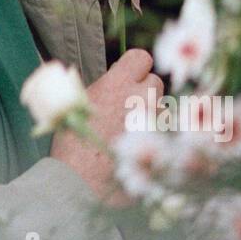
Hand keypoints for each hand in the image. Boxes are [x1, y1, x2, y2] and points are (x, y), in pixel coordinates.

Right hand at [50, 49, 162, 200]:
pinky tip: (139, 149)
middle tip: (129, 110)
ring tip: (131, 135)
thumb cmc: (74, 144)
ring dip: (152, 116)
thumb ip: (105, 87)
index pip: (141, 58)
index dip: (136, 69)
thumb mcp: (79, 105)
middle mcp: (141, 97)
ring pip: (162, 107)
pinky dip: (157, 137)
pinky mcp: (164, 143)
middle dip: (145, 93)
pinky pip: (166, 131)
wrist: (82, 181)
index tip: (130, 79)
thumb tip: (119, 78)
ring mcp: (155, 121)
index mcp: (117, 83)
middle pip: (155, 82)